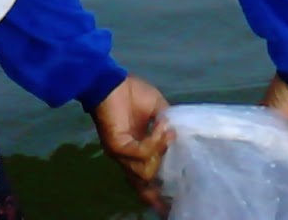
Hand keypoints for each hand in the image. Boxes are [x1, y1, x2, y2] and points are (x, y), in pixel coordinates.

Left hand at [90, 74, 170, 213]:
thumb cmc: (132, 93)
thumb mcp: (157, 110)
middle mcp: (127, 158)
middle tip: (172, 146)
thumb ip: (165, 127)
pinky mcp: (117, 146)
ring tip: (164, 128)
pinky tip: (159, 125)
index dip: (155, 196)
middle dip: (162, 172)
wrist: (111, 82)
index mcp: (136, 151)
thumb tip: (176, 138)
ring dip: (160, 148)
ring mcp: (121, 154)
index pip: (144, 181)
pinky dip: (154, 140)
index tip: (166, 209)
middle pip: (145, 183)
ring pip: (146, 170)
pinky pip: (141, 153)